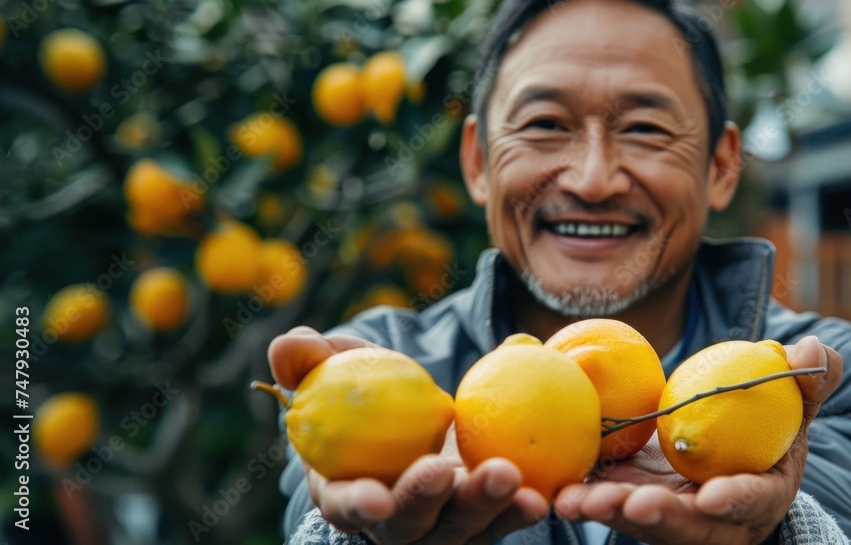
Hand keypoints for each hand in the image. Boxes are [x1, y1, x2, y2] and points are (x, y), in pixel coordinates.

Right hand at [268, 326, 549, 543]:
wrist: (413, 415)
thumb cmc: (361, 393)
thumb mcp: (334, 370)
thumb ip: (308, 359)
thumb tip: (288, 344)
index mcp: (346, 491)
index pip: (345, 507)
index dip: (358, 506)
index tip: (375, 498)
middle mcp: (394, 522)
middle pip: (410, 527)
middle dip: (426, 503)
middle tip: (444, 472)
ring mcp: (442, 527)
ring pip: (463, 528)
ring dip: (486, 507)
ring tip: (510, 477)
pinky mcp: (484, 519)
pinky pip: (503, 518)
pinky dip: (521, 508)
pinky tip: (543, 493)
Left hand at [554, 335, 842, 544]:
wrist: (722, 464)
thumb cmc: (762, 437)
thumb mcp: (791, 413)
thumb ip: (805, 384)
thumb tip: (812, 349)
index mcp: (752, 497)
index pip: (747, 500)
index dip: (732, 499)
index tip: (713, 495)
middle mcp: (706, 519)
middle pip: (680, 524)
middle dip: (654, 516)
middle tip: (630, 504)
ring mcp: (662, 516)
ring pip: (631, 519)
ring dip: (602, 510)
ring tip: (573, 501)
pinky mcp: (625, 502)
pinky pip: (598, 498)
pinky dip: (575, 493)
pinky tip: (550, 486)